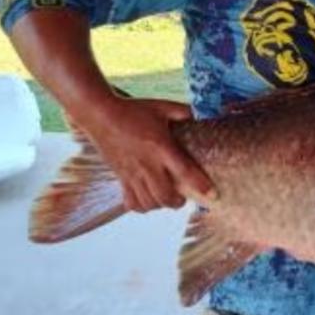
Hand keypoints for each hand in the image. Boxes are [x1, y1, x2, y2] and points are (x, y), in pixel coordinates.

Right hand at [66, 95, 214, 212]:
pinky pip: (131, 203)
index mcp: (161, 146)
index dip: (200, 185)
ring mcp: (132, 173)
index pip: (184, 170)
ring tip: (168, 198)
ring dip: (162, 205)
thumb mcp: (162, 107)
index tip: (212, 194)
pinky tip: (148, 199)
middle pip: (165, 196)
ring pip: (149, 203)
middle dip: (179, 201)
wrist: (101, 115)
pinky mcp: (121, 178)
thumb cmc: (134, 110)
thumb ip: (184, 112)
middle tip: (184, 197)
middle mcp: (147, 164)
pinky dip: (142, 206)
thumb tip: (203, 114)